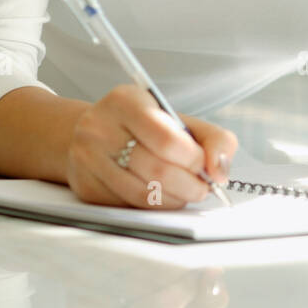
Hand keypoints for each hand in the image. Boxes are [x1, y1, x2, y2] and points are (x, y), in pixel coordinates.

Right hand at [65, 84, 237, 208]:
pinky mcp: (85, 187)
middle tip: (202, 187)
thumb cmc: (144, 127)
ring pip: (143, 194)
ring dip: (175, 199)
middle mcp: (99, 128)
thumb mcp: (179, 120)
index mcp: (125, 102)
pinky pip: (128, 206)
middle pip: (157, 170)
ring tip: (186, 192)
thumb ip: (213, 139)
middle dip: (190, 185)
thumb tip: (221, 172)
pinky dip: (154, 206)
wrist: (94, 133)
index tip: (206, 166)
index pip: (167, 140)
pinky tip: (162, 196)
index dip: (195, 160)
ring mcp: (88, 159)